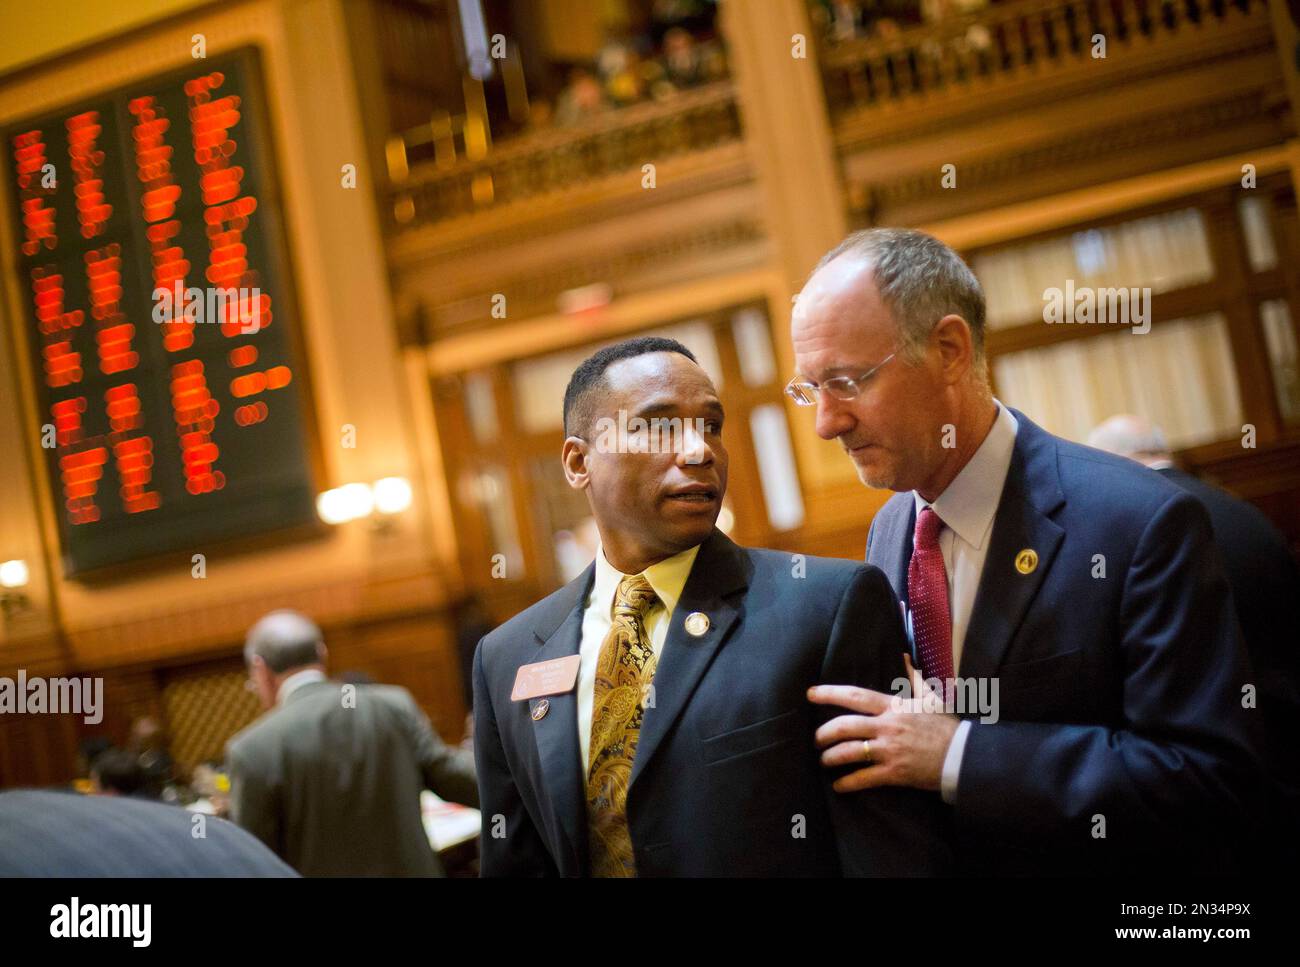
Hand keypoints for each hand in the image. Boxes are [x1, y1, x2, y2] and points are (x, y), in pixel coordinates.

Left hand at [807, 654, 958, 792]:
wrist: (964, 756)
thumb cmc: (947, 727)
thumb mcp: (931, 698)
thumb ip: (915, 678)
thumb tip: (906, 658)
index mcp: (893, 707)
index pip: (855, 696)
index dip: (830, 693)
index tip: (810, 693)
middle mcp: (887, 726)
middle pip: (844, 726)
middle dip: (823, 733)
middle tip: (815, 739)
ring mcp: (889, 750)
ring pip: (849, 752)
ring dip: (831, 758)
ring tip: (824, 761)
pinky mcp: (893, 773)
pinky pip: (863, 778)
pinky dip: (847, 783)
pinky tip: (838, 786)